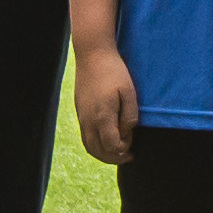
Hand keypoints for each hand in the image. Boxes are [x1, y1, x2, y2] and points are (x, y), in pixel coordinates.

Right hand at [73, 47, 139, 165]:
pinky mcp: (79, 112)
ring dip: (102, 154)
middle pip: (97, 151)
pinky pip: (85, 136)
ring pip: (88, 146)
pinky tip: (106, 138)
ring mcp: (81, 116)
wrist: (92, 55)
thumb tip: (127, 133)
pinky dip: (95, 144)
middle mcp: (88, 120)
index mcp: (102, 116)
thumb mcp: (129, 91)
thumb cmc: (114, 71)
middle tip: (127, 156)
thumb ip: (130, 115)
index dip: (124, 149)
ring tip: (117, 151)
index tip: (133, 142)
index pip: (112, 145)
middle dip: (113, 158)